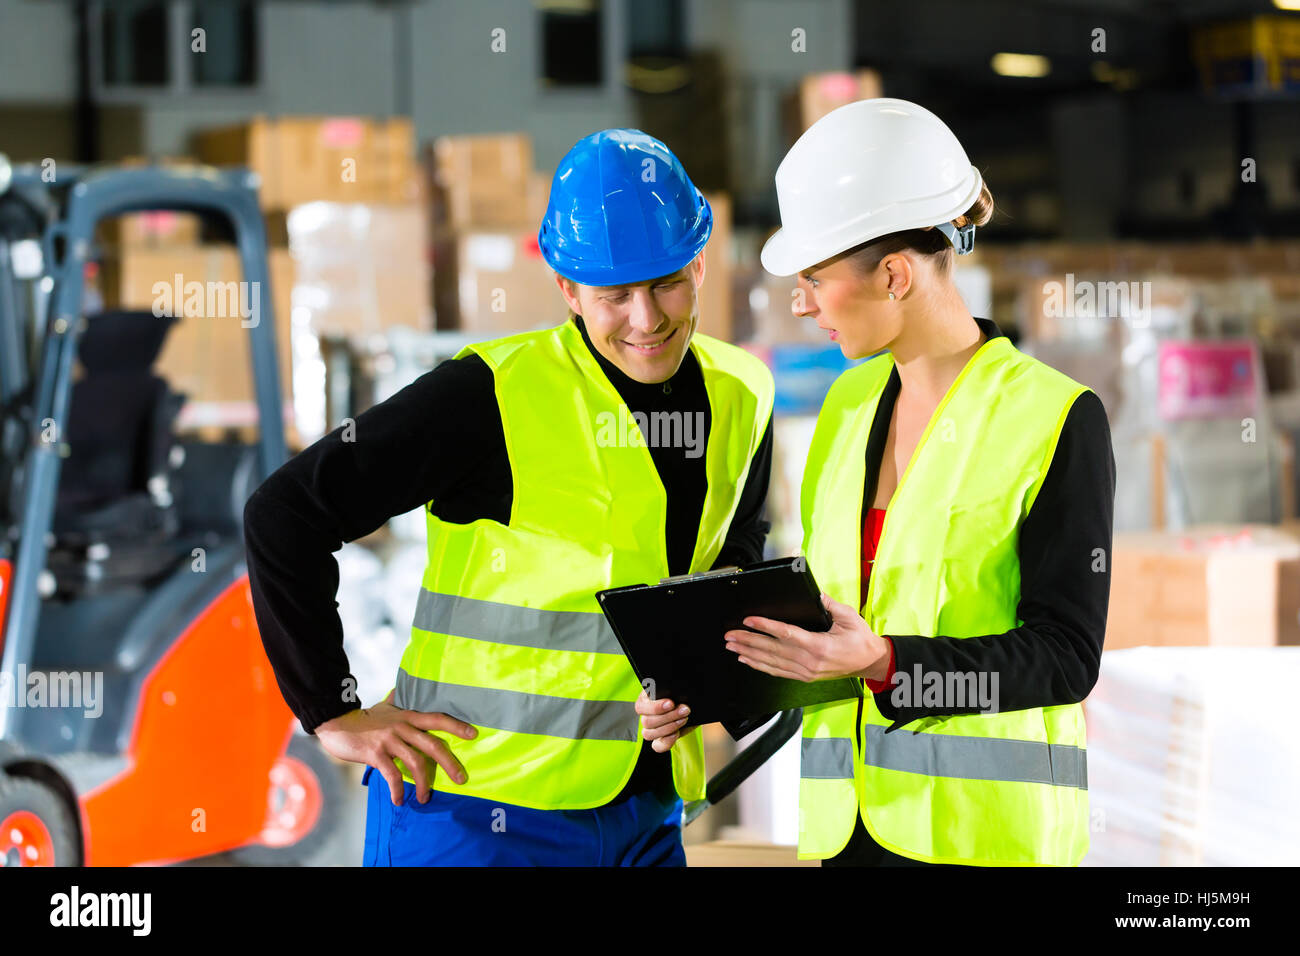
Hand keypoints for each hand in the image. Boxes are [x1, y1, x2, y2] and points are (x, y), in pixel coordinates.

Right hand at [315, 699, 477, 805]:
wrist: (337, 724)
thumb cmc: (364, 718)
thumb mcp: (385, 707)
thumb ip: (396, 702)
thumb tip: (400, 691)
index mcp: (408, 716)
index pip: (438, 719)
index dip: (457, 726)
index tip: (473, 734)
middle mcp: (403, 727)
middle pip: (434, 745)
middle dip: (450, 764)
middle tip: (461, 779)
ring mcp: (390, 740)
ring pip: (416, 763)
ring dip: (424, 784)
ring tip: (425, 798)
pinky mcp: (376, 754)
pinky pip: (392, 775)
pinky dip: (398, 790)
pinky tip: (399, 800)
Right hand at [635, 689, 693, 752]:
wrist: (689, 705)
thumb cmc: (680, 694)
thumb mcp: (675, 690)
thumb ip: (671, 691)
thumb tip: (674, 697)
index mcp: (644, 700)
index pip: (640, 707)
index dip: (655, 707)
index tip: (671, 703)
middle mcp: (644, 715)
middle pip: (647, 722)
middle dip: (668, 716)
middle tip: (685, 709)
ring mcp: (650, 729)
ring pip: (649, 734)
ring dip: (669, 727)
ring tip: (684, 718)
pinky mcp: (658, 740)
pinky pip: (657, 746)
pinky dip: (667, 742)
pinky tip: (677, 733)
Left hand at [724, 592, 889, 682]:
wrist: (870, 663)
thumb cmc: (860, 640)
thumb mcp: (848, 617)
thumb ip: (829, 604)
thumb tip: (813, 593)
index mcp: (819, 646)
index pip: (786, 635)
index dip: (765, 627)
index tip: (748, 621)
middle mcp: (809, 661)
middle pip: (772, 650)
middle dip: (748, 641)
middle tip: (729, 636)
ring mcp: (805, 672)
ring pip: (771, 662)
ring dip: (749, 654)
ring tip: (732, 647)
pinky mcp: (804, 677)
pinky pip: (777, 672)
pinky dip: (760, 666)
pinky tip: (747, 660)